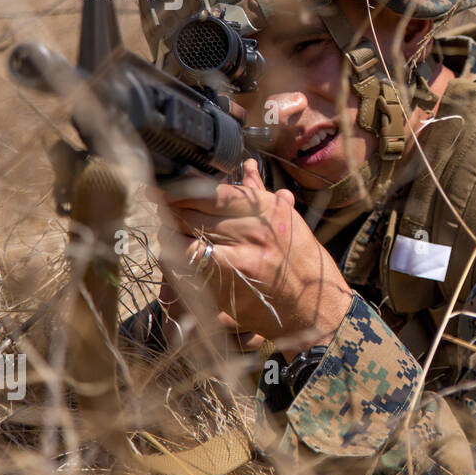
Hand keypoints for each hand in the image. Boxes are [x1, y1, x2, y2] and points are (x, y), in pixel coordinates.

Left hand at [157, 159, 352, 358]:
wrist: (315, 308)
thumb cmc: (301, 262)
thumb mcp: (287, 222)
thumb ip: (260, 194)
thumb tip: (246, 166)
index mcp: (268, 209)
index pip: (212, 191)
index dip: (181, 188)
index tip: (163, 185)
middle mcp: (254, 230)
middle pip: (192, 212)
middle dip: (171, 210)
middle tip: (159, 208)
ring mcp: (240, 259)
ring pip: (184, 237)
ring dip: (171, 234)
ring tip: (171, 233)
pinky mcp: (227, 287)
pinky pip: (187, 266)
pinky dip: (176, 261)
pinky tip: (176, 259)